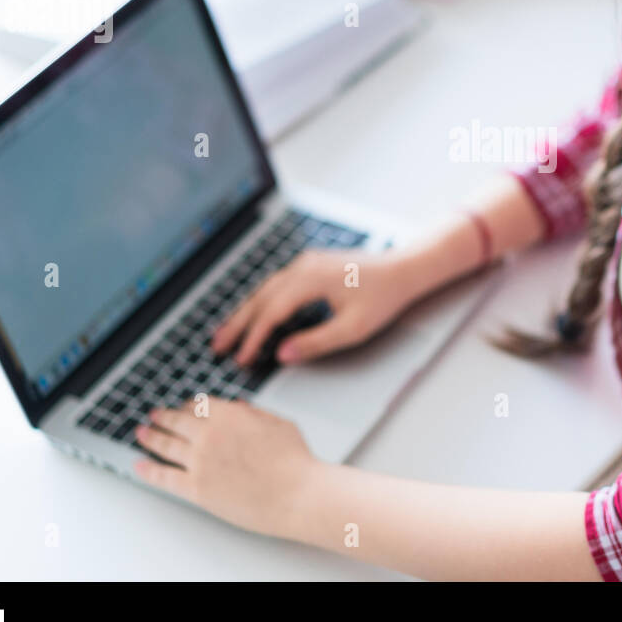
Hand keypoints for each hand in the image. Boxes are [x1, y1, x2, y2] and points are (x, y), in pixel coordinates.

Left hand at [134, 397, 317, 538]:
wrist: (297, 493)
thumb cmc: (295, 461)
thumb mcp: (279, 423)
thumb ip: (254, 412)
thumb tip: (237, 406)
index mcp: (229, 414)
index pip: (197, 405)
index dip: (186, 406)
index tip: (182, 408)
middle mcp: (209, 434)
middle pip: (176, 421)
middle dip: (163, 417)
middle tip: (154, 417)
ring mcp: (199, 462)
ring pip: (165, 445)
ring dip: (150, 437)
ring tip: (141, 434)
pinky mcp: (196, 489)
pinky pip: (164, 477)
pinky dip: (148, 470)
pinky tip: (139, 465)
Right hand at [211, 248, 426, 366]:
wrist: (404, 269)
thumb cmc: (383, 298)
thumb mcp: (353, 329)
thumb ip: (316, 342)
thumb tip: (281, 355)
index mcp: (311, 280)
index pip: (272, 312)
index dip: (253, 337)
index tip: (240, 359)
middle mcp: (303, 267)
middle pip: (261, 297)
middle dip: (238, 324)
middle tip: (217, 346)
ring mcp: (306, 263)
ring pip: (266, 288)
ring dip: (246, 311)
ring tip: (227, 333)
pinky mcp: (311, 265)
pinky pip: (278, 283)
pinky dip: (262, 300)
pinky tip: (255, 313)